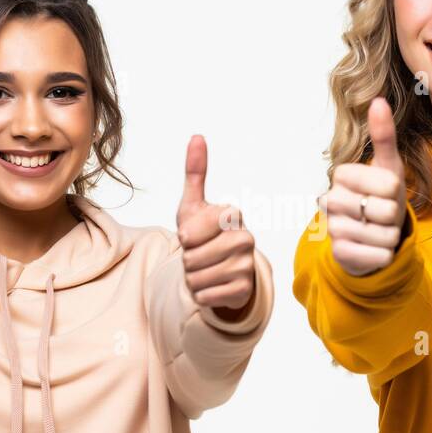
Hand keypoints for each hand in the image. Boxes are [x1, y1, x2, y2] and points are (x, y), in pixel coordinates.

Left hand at [176, 134, 256, 319]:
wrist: (222, 269)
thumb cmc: (204, 234)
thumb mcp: (193, 205)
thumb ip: (194, 173)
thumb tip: (197, 136)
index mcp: (232, 214)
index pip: (189, 233)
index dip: (184, 238)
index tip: (192, 235)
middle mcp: (246, 238)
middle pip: (192, 257)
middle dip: (187, 260)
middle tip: (200, 255)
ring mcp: (248, 265)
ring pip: (197, 278)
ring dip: (193, 278)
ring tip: (205, 269)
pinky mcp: (244, 290)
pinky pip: (206, 296)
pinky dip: (202, 295)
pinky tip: (213, 285)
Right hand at [321, 97, 408, 275]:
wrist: (369, 235)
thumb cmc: (381, 197)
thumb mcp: (389, 166)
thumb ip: (384, 135)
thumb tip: (379, 100)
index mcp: (343, 175)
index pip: (389, 185)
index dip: (396, 192)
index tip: (385, 192)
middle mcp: (332, 200)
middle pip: (386, 211)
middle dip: (393, 215)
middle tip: (382, 214)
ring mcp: (333, 228)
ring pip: (384, 235)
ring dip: (391, 235)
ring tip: (378, 230)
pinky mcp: (339, 253)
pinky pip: (380, 255)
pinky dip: (385, 254)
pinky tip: (374, 247)